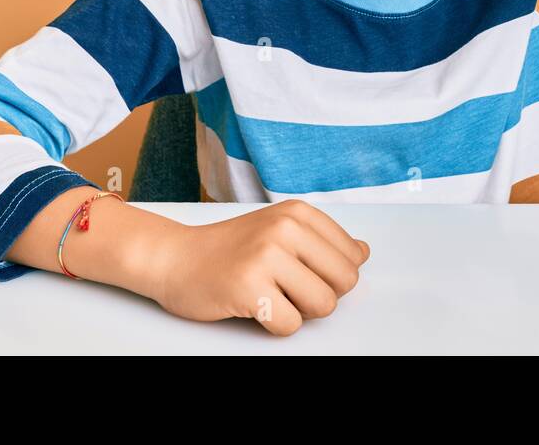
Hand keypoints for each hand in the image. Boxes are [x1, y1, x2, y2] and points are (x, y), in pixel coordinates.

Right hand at [149, 199, 370, 336]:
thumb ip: (322, 240)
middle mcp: (285, 228)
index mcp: (298, 212)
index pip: (353, 256)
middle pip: (344, 282)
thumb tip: (363, 253)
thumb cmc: (230, 248)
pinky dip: (276, 325)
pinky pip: (291, 324)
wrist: (175, 257)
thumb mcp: (280, 229)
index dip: (333, 275)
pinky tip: (255, 306)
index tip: (302, 271)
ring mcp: (266, 256)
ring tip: (271, 295)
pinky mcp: (249, 287)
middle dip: (322, 295)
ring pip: (323, 305)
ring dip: (300, 311)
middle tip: (288, 289)